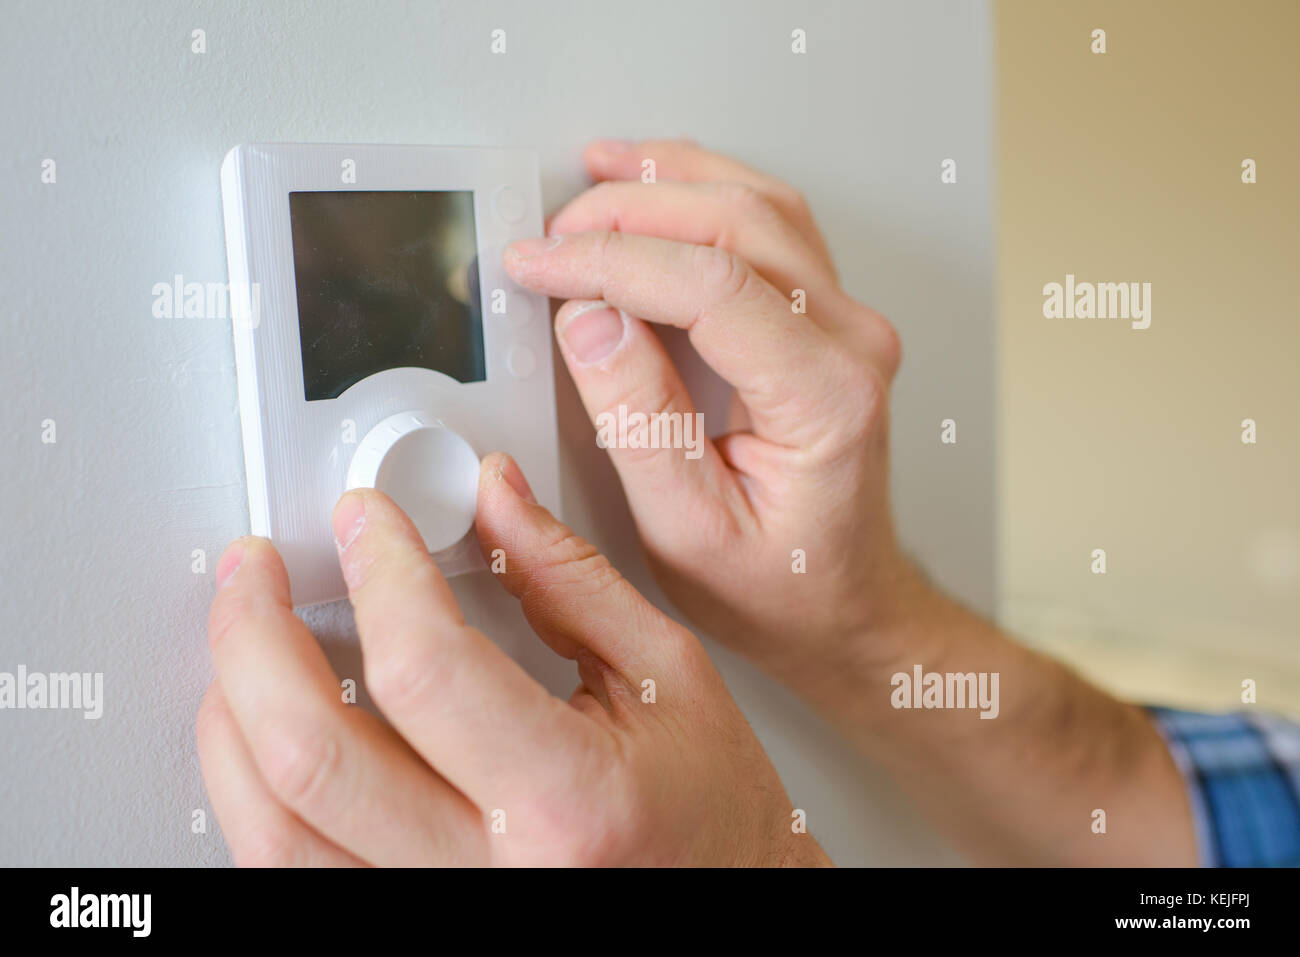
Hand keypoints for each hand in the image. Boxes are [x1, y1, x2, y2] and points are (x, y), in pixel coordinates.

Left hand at [197, 453, 828, 866]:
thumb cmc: (710, 812)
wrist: (726, 903)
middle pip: (312, 755)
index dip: (382, 572)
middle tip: (256, 571)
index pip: (427, 670)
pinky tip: (263, 731)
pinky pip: (291, 869)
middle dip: (256, 636)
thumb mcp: (664, 672)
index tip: (368, 520)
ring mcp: (437, 911)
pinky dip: (253, 791)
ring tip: (244, 640)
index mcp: (570, 802)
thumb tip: (491, 497)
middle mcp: (489, 876)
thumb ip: (567, 577)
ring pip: (273, 828)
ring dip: (231, 715)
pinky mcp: (409, 920)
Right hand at [504, 138, 916, 679]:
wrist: (840, 603)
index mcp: (823, 398)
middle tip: (548, 238)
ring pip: (757, 206)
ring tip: (590, 181)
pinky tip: (655, 183)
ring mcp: (844, 323)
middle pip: (736, 225)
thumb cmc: (778, 585)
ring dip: (667, 183)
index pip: (710, 285)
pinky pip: (768, 225)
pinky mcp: (823, 317)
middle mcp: (849, 344)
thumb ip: (638, 422)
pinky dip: (702, 193)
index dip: (609, 262)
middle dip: (626, 214)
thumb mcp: (687, 531)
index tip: (539, 266)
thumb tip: (590, 322)